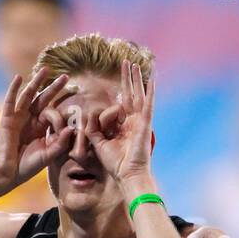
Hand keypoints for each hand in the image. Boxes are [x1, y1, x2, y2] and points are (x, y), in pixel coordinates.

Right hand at [0, 68, 75, 190]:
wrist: (7, 174)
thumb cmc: (26, 167)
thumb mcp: (48, 155)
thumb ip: (60, 143)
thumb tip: (72, 129)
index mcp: (40, 128)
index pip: (52, 113)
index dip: (61, 114)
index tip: (72, 112)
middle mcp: (30, 119)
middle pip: (43, 99)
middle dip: (54, 88)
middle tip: (66, 76)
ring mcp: (18, 117)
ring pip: (29, 95)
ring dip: (37, 82)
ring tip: (46, 70)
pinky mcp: (7, 119)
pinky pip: (10, 101)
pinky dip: (13, 89)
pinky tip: (18, 77)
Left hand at [84, 60, 154, 185]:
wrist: (128, 174)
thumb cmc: (116, 165)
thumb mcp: (99, 144)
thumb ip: (92, 130)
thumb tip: (87, 115)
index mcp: (124, 127)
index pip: (117, 107)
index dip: (112, 101)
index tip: (107, 101)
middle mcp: (133, 121)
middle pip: (130, 94)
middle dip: (127, 78)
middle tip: (125, 62)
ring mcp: (140, 120)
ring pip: (138, 94)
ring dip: (135, 78)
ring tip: (133, 63)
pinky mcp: (145, 122)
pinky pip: (148, 102)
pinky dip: (150, 90)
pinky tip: (151, 78)